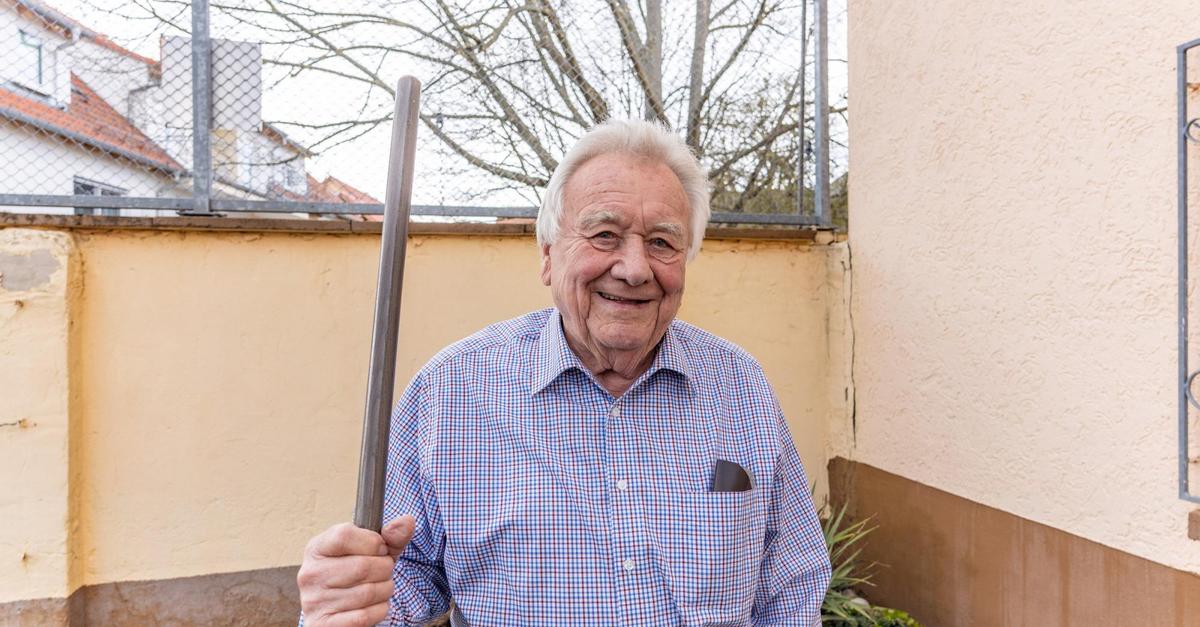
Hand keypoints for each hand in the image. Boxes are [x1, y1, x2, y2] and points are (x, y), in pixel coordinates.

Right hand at [297, 516, 415, 626]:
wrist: (335, 611)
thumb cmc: (355, 575)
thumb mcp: (372, 552)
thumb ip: (391, 537)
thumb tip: (407, 522)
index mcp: (317, 548)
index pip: (344, 535)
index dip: (372, 542)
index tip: (380, 549)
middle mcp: (310, 574)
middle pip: (362, 566)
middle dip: (385, 569)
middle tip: (383, 572)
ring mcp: (314, 601)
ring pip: (368, 592)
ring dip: (385, 590)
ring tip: (380, 588)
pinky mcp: (323, 624)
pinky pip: (364, 616)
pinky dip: (379, 611)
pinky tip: (374, 606)